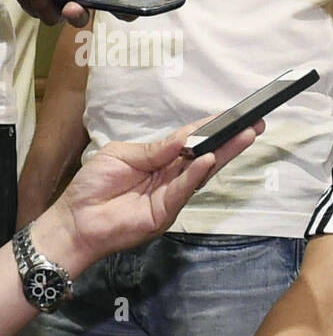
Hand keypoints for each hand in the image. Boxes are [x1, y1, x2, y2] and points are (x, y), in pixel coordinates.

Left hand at [39, 118, 262, 273]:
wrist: (76, 220)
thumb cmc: (93, 185)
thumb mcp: (122, 155)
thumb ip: (154, 149)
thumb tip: (184, 138)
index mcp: (160, 161)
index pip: (191, 143)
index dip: (211, 130)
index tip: (233, 116)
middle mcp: (171, 177)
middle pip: (206, 156)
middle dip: (230, 141)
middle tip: (254, 125)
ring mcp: (171, 196)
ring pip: (202, 172)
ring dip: (224, 154)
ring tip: (244, 136)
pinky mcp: (165, 213)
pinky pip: (184, 190)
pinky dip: (197, 175)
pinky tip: (210, 159)